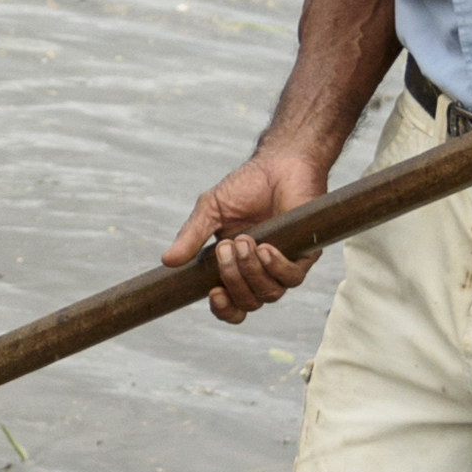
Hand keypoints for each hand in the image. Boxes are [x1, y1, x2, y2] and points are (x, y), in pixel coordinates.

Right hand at [165, 144, 328, 323]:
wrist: (279, 164)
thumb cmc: (246, 186)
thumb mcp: (210, 210)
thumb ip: (191, 236)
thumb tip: (167, 261)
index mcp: (236, 267)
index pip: (232, 304)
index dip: (223, 308)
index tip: (213, 293)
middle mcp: (261, 272)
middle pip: (249, 303)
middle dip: (233, 280)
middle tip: (225, 248)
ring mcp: (283, 265)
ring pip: (270, 294)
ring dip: (252, 271)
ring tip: (244, 241)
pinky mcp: (305, 255)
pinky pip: (292, 277)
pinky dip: (275, 266)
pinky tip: (265, 247)